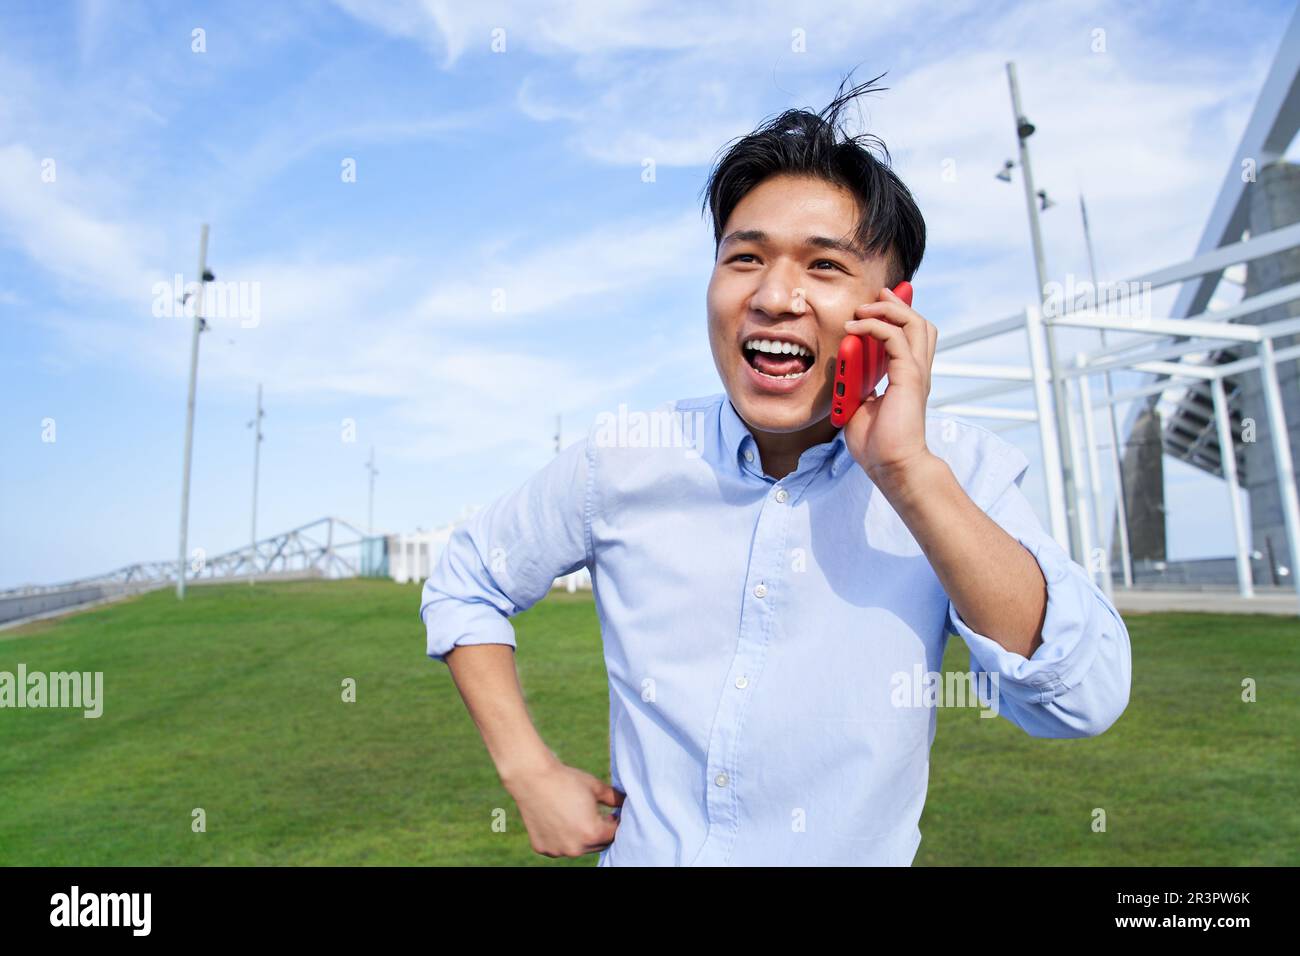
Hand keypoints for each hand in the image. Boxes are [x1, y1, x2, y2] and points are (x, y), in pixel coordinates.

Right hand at [504, 759, 624, 857]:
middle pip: (597, 844)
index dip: (615, 822)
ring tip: (575, 815)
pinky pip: (559, 847)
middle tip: (595, 815)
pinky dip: (562, 838)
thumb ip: (614, 798)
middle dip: (600, 832)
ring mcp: (557, 850)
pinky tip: (559, 820)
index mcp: (592, 834)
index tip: (613, 814)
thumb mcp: (595, 787)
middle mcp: (575, 848)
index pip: (613, 834)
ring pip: (578, 848)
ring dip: (581, 837)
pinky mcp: (542, 848)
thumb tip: (625, 803)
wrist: (532, 777)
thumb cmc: (566, 780)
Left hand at [841, 285, 938, 484]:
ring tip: (864, 308)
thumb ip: (857, 387)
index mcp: (906, 378)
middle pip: (920, 323)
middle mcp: (916, 372)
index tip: (875, 303)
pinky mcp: (909, 378)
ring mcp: (915, 373)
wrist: (892, 467)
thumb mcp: (860, 408)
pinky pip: (895, 338)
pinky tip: (856, 327)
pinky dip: (876, 326)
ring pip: (914, 323)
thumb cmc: (877, 445)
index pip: (910, 337)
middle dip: (898, 304)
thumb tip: (844, 373)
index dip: (897, 315)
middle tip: (875, 295)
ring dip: (888, 309)